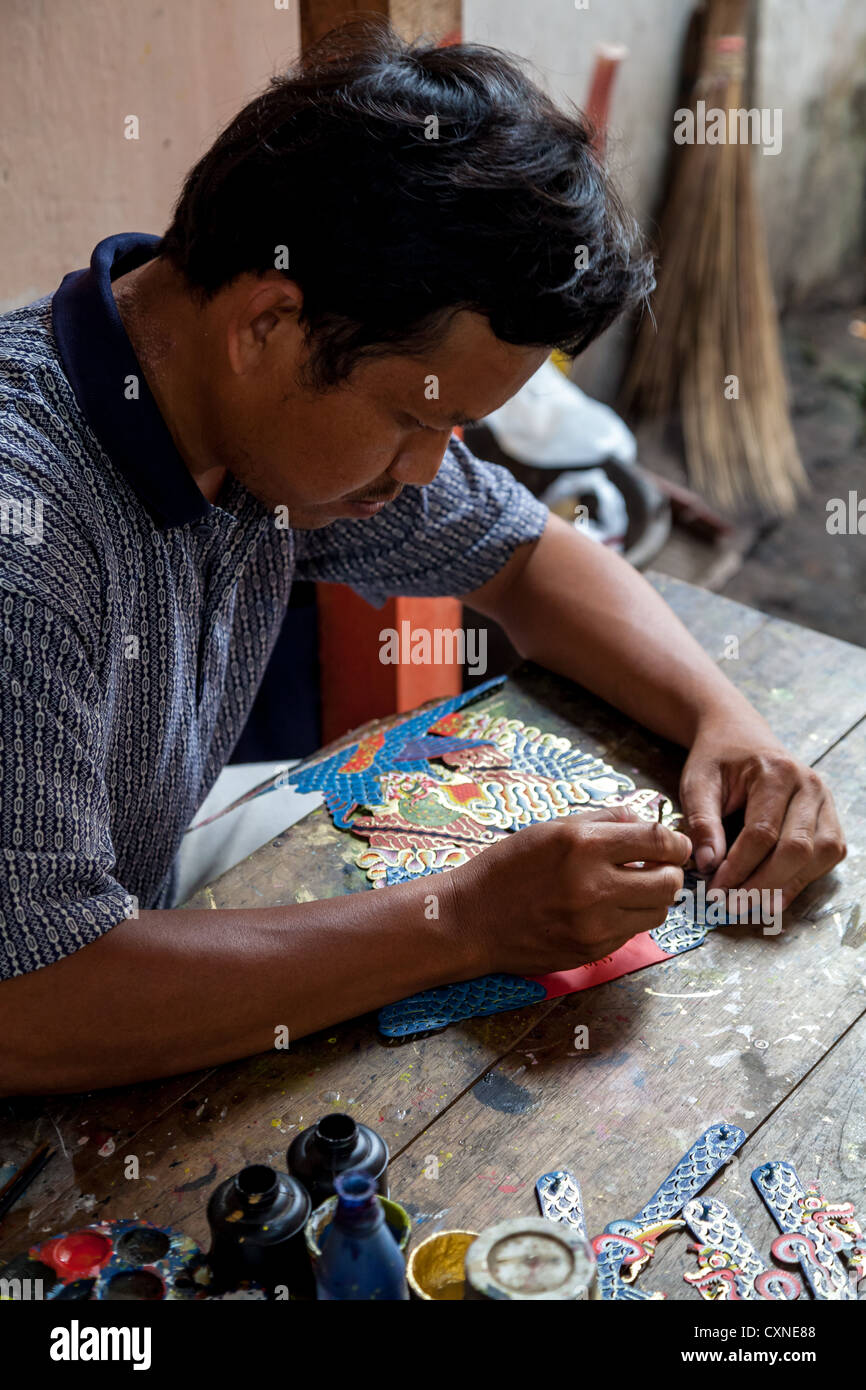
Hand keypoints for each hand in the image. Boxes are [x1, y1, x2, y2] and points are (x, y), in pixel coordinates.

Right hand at [449, 806, 692, 976]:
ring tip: (632, 888)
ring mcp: (594, 924)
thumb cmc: (508, 868)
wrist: (471, 919)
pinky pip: (632, 933)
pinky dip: (629, 918)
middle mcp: (593, 886)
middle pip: (669, 882)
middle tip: (658, 868)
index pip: (658, 841)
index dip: (676, 842)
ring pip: (657, 912)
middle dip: (671, 872)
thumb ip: (603, 821)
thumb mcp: (552, 828)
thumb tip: (644, 820)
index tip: (676, 844)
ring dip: (654, 898)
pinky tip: (607, 909)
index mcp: (583, 846)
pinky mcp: (592, 951)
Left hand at [679, 717, 845, 907]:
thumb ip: (702, 823)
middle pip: (796, 849)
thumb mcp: (697, 783)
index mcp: (776, 772)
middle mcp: (810, 786)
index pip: (762, 833)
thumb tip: (708, 866)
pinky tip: (774, 892)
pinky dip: (803, 878)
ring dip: (786, 885)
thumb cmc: (716, 759)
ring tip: (751, 903)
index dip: (738, 868)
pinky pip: (827, 855)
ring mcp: (825, 801)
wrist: (738, 735)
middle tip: (731, 904)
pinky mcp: (829, 817)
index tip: (715, 890)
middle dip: (762, 884)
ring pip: (820, 856)